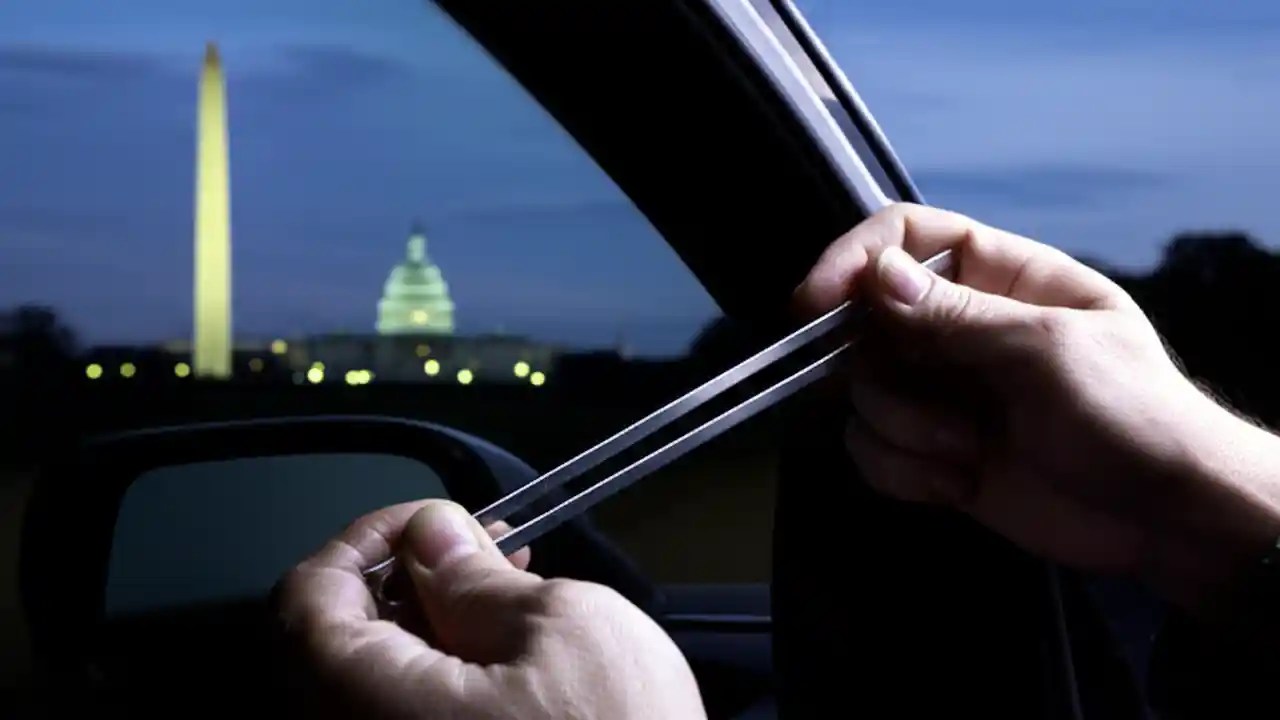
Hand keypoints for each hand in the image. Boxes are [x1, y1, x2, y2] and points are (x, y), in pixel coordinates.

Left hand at [275, 500, 704, 719]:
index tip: (428, 521)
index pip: (308, 598)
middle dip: (404, 580)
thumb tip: (429, 533)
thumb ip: (473, 575)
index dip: (365, 539)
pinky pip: (406, 719)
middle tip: (475, 548)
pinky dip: (441, 676)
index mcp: (368, 703)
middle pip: (333, 645)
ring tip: (508, 589)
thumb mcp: (562, 628)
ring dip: (429, 625)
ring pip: (373, 686)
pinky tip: (504, 651)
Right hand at [796, 203, 1279, 608]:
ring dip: (904, 430)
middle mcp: (961, 327)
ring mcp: (943, 391)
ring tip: (968, 452)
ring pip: (863, 393)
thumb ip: (957, 314)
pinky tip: (958, 484)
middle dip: (881, 373)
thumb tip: (875, 276)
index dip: (852, 260)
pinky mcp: (932, 451)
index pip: (907, 238)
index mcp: (1001, 278)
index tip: (812, 304)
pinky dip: (903, 472)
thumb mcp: (1048, 351)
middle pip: (865, 322)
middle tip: (929, 404)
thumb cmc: (1131, 415)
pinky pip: (871, 449)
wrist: (1161, 520)